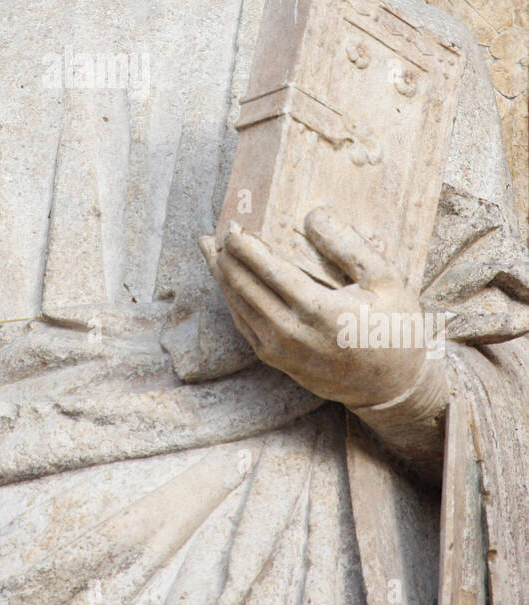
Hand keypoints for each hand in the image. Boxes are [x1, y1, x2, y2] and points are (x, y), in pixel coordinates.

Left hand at [200, 206, 436, 411]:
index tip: (232, 225)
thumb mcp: (387, 281)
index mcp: (321, 311)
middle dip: (225, 258)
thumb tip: (313, 216)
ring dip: (222, 278)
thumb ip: (348, 246)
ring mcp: (281, 351)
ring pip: (239, 307)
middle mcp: (293, 333)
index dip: (245, 247)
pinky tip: (227, 284)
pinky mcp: (277, 362)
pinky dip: (232, 301)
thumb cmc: (395, 329)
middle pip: (245, 288)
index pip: (269, 271)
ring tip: (209, 252)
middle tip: (212, 233)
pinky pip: (244, 326)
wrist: (393, 388)